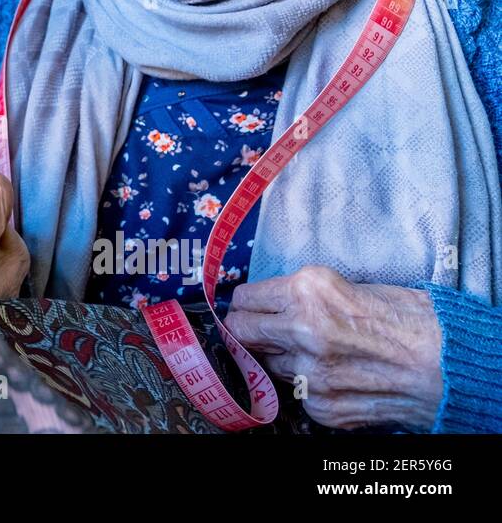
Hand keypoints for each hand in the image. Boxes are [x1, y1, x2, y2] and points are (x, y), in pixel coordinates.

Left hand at [225, 266, 443, 429]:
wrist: (451, 365)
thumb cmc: (411, 320)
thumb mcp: (353, 287)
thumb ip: (306, 296)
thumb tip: (272, 303)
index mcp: (308, 290)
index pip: (246, 299)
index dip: (247, 303)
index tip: (251, 307)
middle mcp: (302, 329)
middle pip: (242, 331)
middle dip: (247, 329)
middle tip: (259, 329)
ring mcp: (309, 372)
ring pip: (267, 363)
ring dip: (279, 358)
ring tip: (312, 352)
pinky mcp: (320, 405)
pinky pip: (295, 391)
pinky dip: (305, 383)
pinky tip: (333, 374)